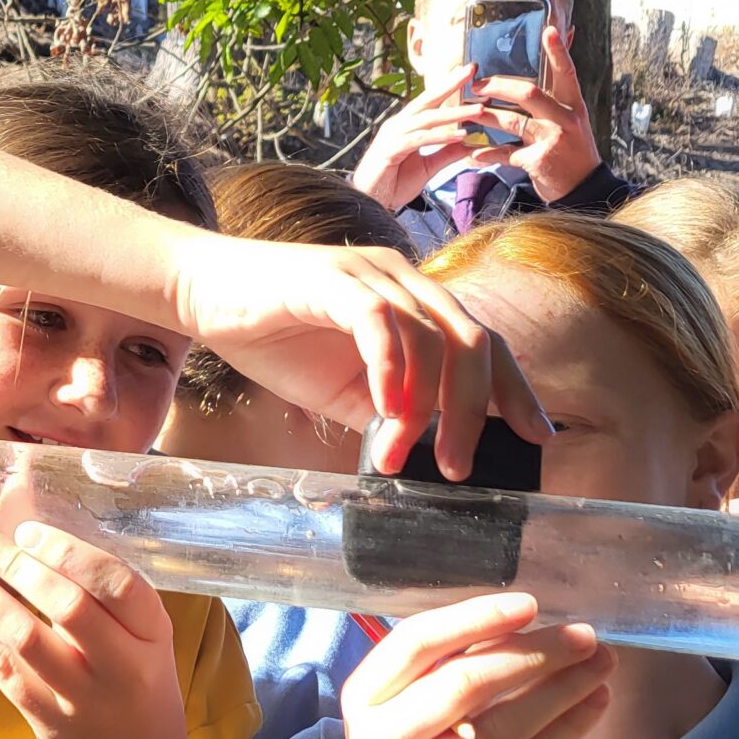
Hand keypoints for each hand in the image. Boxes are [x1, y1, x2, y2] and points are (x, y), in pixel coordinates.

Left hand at [0, 519, 185, 738]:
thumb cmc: (138, 687)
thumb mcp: (143, 639)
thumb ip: (103, 594)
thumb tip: (32, 530)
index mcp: (153, 636)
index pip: (118, 585)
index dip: (70, 553)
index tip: (29, 531)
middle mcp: (121, 667)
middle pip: (67, 607)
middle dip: (14, 564)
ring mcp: (80, 698)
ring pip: (24, 638)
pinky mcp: (44, 719)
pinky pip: (0, 668)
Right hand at [185, 235, 551, 478]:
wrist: (202, 293)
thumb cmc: (272, 335)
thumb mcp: (342, 388)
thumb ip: (386, 412)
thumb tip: (423, 453)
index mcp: (415, 302)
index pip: (484, 343)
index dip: (515, 389)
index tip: (536, 436)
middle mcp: (403, 279)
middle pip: (473, 340)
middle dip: (478, 409)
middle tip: (461, 463)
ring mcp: (370, 275)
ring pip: (431, 336)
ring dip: (425, 405)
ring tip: (407, 453)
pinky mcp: (333, 279)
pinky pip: (379, 323)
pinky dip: (390, 369)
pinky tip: (385, 409)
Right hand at [339, 594, 612, 738]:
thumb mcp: (401, 718)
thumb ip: (440, 673)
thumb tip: (524, 623)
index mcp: (363, 699)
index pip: (417, 642)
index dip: (476, 618)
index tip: (530, 603)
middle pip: (466, 680)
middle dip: (535, 652)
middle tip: (585, 636)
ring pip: (504, 723)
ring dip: (562, 688)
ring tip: (602, 665)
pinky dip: (567, 729)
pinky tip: (594, 706)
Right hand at [349, 65, 496, 212]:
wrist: (368, 204)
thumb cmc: (393, 184)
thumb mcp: (428, 167)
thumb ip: (446, 153)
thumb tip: (470, 143)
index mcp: (405, 125)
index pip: (430, 102)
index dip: (449, 87)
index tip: (471, 73)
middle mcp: (397, 125)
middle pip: (427, 100)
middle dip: (450, 84)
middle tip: (471, 69)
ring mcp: (392, 136)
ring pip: (426, 119)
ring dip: (454, 114)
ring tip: (478, 110)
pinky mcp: (390, 150)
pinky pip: (419, 140)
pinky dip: (440, 136)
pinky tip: (459, 136)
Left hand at [473, 24, 600, 203]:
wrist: (583, 188)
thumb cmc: (571, 149)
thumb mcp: (571, 119)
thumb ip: (556, 96)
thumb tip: (550, 62)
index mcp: (573, 105)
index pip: (567, 73)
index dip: (558, 51)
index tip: (548, 30)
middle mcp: (565, 119)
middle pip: (529, 93)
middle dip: (498, 86)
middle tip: (477, 85)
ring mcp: (552, 140)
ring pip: (512, 121)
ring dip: (485, 117)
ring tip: (467, 113)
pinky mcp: (539, 161)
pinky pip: (505, 153)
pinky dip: (486, 153)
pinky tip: (472, 153)